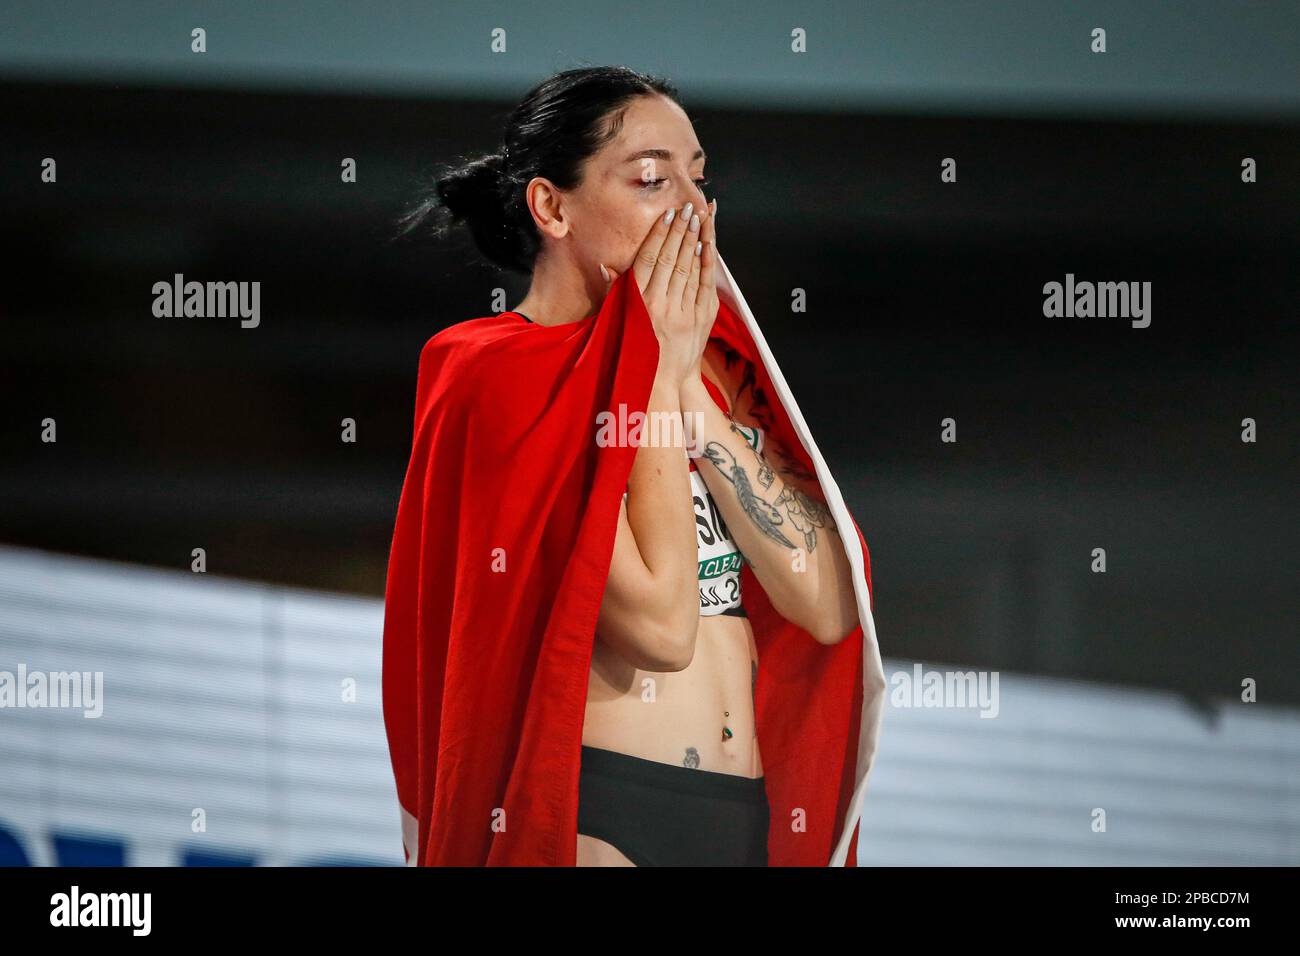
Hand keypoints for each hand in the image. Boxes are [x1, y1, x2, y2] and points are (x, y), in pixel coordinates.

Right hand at [600, 198, 718, 387]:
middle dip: (680, 230)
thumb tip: (606, 265)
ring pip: (687, 268)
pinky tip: (705, 246)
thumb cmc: (634, 350)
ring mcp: (678, 312)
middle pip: (670, 257)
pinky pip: (701, 285)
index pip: (649, 258)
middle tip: (687, 207)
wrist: (658, 381)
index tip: (667, 215)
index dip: (659, 234)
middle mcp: (657, 303)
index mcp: (636, 301)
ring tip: (697, 218)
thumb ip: (615, 291)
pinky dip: (703, 264)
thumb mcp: (617, 320)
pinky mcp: (696, 320)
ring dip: (693, 240)